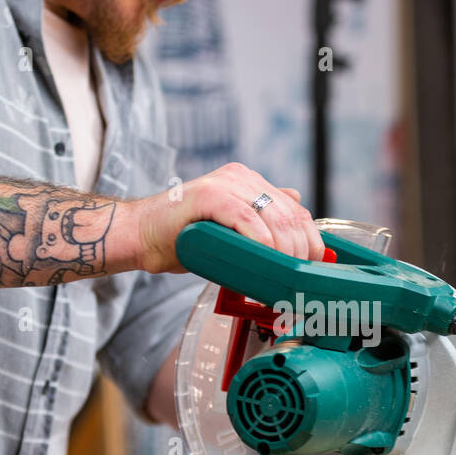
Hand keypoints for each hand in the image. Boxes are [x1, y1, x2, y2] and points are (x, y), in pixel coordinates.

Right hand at [128, 163, 324, 273]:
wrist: (142, 236)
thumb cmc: (184, 239)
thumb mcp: (231, 230)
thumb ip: (260, 219)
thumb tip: (296, 202)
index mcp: (249, 182)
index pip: (296, 209)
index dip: (311, 239)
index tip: (313, 265)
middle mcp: (240, 177)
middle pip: (289, 214)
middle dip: (301, 249)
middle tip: (300, 277)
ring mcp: (225, 183)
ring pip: (272, 216)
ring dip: (285, 249)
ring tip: (284, 273)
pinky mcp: (209, 195)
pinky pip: (246, 218)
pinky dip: (260, 240)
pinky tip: (264, 256)